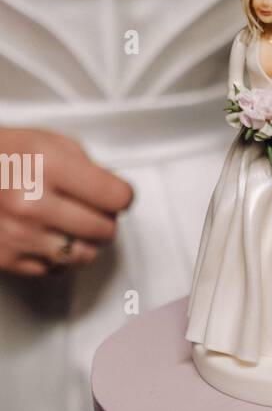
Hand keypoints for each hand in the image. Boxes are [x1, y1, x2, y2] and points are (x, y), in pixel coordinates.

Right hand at [0, 127, 132, 277]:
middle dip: (104, 219)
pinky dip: (54, 256)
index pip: (118, 197)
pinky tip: (44, 236)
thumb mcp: (45, 140)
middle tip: (91, 210)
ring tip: (69, 225)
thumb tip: (114, 194)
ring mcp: (19, 234)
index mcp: (48, 166)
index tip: (116, 196)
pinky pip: (54, 270)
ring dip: (83, 242)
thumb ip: (86, 166)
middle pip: (105, 230)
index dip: (120, 196)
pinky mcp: (7, 259)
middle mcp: (33, 203)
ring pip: (84, 256)